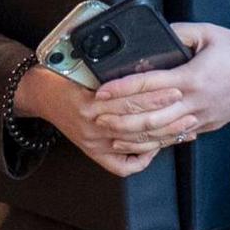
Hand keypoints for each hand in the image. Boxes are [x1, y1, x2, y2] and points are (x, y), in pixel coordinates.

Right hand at [16, 64, 198, 177]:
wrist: (40, 93)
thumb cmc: (64, 74)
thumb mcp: (86, 66)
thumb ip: (114, 69)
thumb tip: (150, 63)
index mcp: (89, 101)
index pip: (128, 100)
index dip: (155, 95)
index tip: (177, 87)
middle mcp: (91, 124)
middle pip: (136, 125)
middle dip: (167, 118)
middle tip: (189, 109)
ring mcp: (92, 141)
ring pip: (135, 145)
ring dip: (163, 137)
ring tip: (185, 127)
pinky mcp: (92, 152)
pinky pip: (121, 165)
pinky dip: (141, 159)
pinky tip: (155, 148)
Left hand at [94, 23, 229, 136]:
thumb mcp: (211, 33)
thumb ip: (179, 32)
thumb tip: (155, 33)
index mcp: (194, 76)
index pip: (150, 84)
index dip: (122, 88)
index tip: (102, 90)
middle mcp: (195, 101)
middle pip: (148, 114)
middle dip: (118, 116)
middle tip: (95, 114)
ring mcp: (200, 117)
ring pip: (158, 132)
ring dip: (129, 134)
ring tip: (106, 131)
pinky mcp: (204, 126)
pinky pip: (172, 138)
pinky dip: (149, 143)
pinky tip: (132, 142)